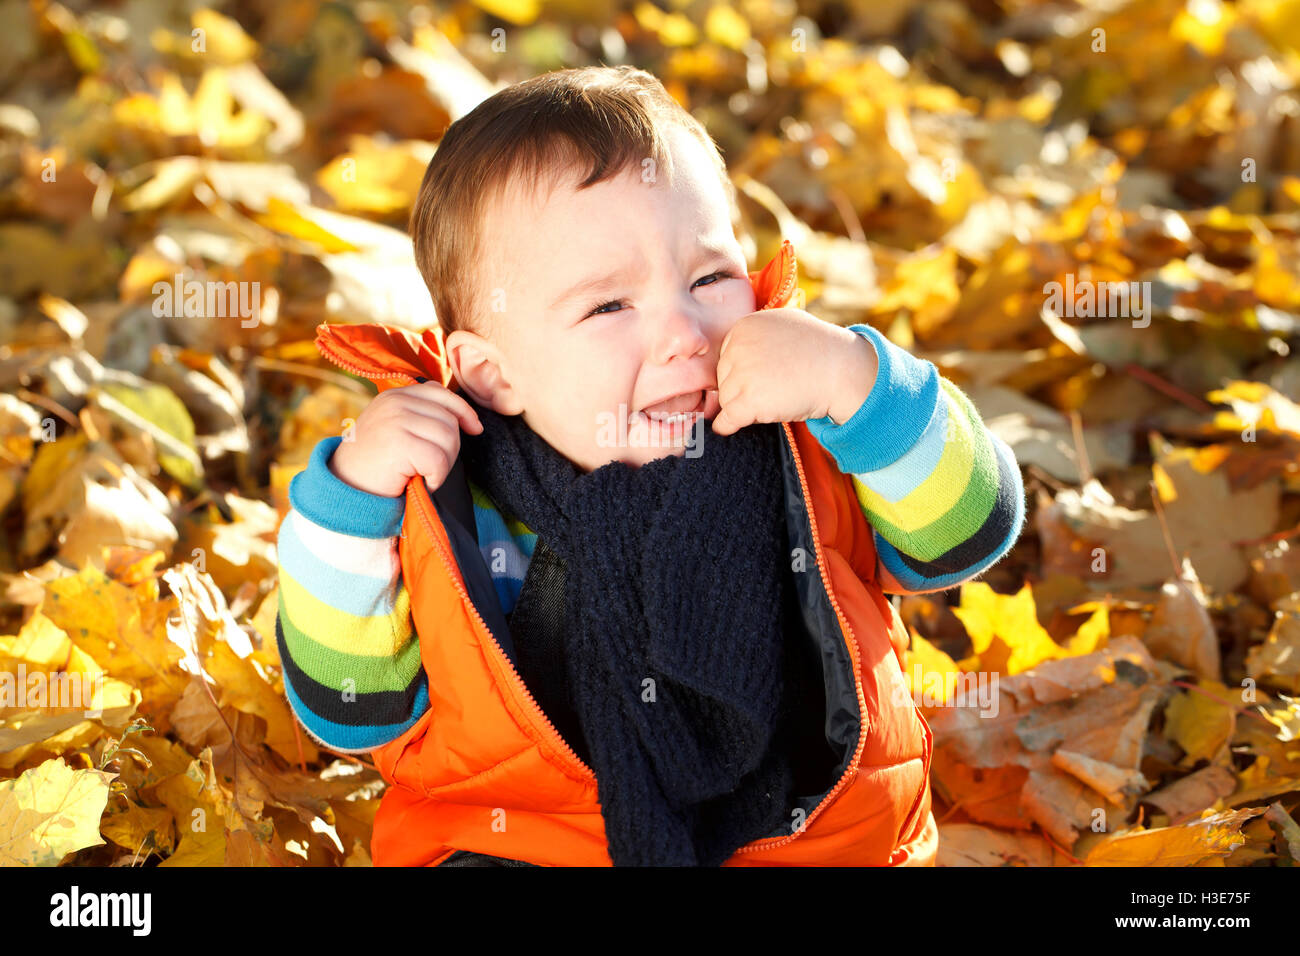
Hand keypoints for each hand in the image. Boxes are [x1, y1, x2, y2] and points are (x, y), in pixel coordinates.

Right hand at [329, 382, 483, 497]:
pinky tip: (420, 482)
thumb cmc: (375, 463)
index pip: (442, 394)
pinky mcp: (399, 443)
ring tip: (424, 474)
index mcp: (396, 396)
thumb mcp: (395, 428)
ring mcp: (396, 420)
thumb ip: (420, 416)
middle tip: (431, 468)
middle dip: (450, 448)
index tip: (475, 429)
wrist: (345, 486)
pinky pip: (438, 460)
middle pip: (449, 420)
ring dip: (444, 464)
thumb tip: (467, 419)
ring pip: (448, 439)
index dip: (464, 412)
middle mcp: (396, 402)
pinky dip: (436, 477)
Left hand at [710, 308, 877, 436]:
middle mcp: (739, 348)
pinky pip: (726, 420)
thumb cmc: (819, 349)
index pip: (727, 356)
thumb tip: (736, 347)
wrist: (842, 371)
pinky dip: (726, 426)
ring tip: (773, 399)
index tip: (764, 376)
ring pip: (726, 400)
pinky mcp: (749, 401)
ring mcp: (743, 375)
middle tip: (773, 388)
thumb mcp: (784, 322)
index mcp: (744, 327)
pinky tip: (730, 427)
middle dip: (742, 388)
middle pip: (724, 378)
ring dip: (743, 405)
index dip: (743, 370)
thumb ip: (757, 333)